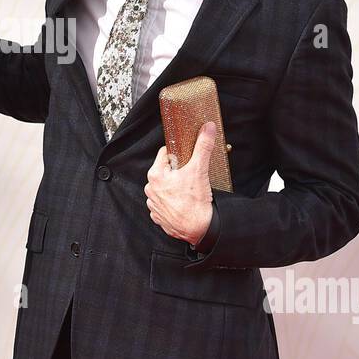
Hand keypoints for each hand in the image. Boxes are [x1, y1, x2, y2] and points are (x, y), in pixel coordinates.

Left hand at [146, 121, 216, 244]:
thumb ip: (203, 146)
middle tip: (190, 176)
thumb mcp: (200, 169)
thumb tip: (207, 129)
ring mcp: (153, 204)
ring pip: (165, 188)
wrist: (198, 229)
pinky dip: (173, 202)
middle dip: (178, 172)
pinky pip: (165, 204)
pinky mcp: (159, 216)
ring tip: (188, 191)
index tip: (187, 159)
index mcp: (155, 175)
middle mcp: (150, 189)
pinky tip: (183, 203)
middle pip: (165, 171)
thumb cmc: (195, 202)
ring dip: (175, 187)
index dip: (178, 154)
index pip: (164, 154)